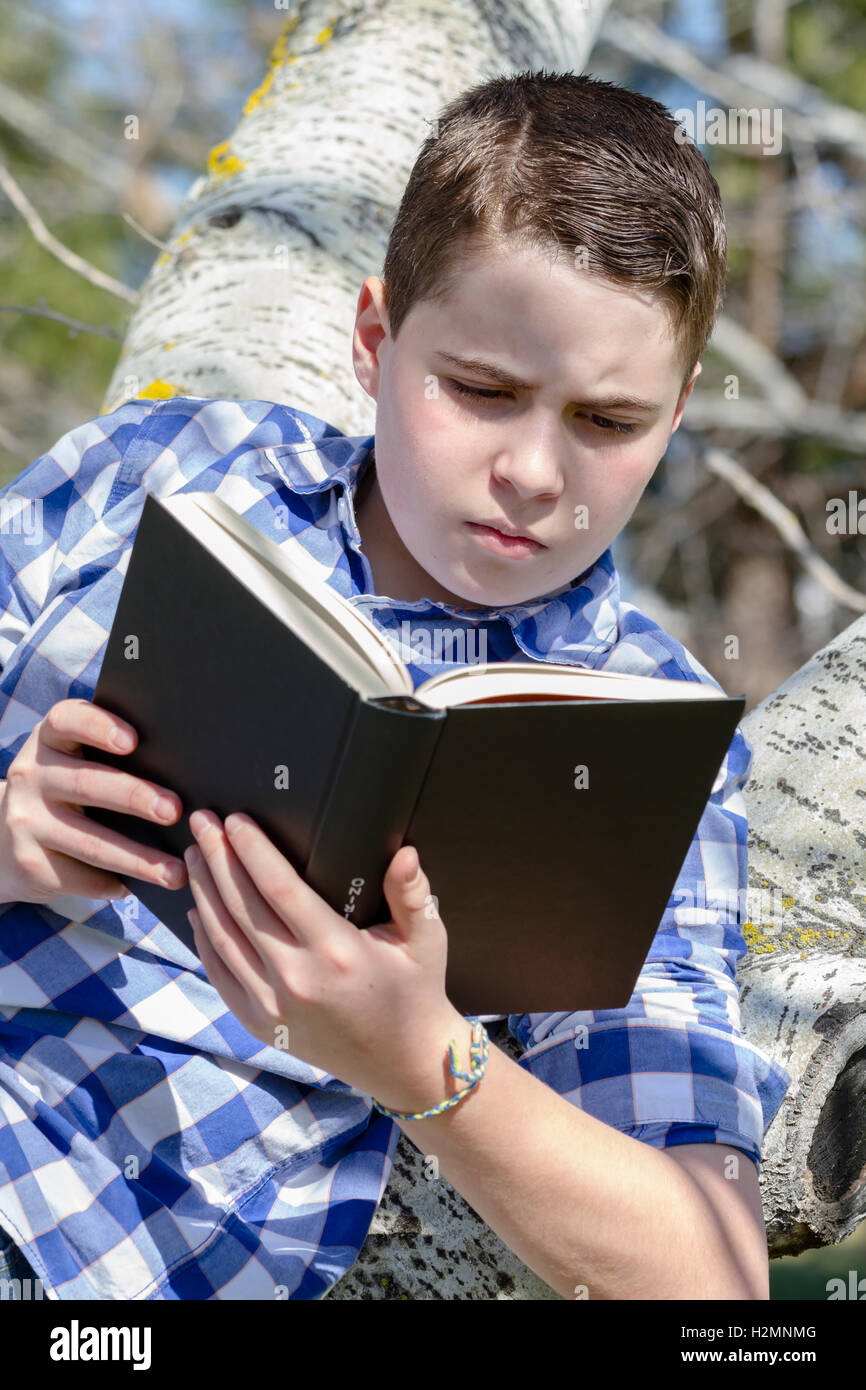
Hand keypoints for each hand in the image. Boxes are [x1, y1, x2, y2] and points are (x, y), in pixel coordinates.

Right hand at [0, 698, 187, 906]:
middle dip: (135, 797)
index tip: (134, 741)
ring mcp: (24, 822)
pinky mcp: (29, 863)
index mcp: (49, 740)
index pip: (66, 721)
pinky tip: (141, 888)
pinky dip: (113, 884)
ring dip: (137, 859)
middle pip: (86, 783)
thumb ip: (113, 756)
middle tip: (175, 811)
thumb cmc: (66, 791)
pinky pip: (78, 876)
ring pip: (88, 842)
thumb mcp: (75, 762)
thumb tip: (183, 770)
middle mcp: (30, 775)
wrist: (7, 839)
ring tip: (175, 872)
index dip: (98, 727)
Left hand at [184, 808, 467, 1106]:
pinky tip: (197, 908)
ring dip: (204, 892)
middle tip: (201, 821)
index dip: (251, 849)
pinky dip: (204, 938)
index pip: (279, 887)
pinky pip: (221, 973)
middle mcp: (297, 979)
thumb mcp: (426, 939)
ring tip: (193, 855)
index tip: (234, 819)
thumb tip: (404, 853)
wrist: (404, 1064)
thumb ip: (412, 893)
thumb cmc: (416, 991)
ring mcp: (272, 1006)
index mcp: (337, 952)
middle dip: (217, 858)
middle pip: (242, 906)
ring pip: (223, 937)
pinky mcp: (260, 1024)